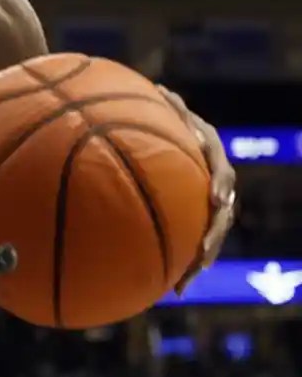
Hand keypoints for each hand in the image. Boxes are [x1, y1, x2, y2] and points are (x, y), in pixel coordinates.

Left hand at [158, 85, 237, 294]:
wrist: (154, 129)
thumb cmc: (154, 112)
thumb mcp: (162, 107)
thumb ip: (164, 105)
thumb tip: (161, 89)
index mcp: (208, 151)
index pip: (220, 168)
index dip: (221, 185)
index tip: (216, 202)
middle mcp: (213, 178)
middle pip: (221, 212)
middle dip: (212, 235)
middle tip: (201, 254)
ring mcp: (205, 199)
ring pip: (208, 234)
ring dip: (198, 258)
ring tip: (183, 283)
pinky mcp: (191, 216)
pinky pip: (188, 240)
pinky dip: (180, 262)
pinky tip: (167, 287)